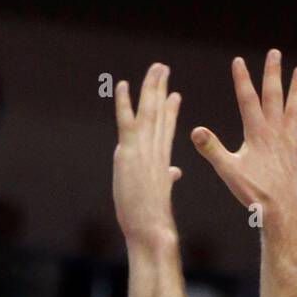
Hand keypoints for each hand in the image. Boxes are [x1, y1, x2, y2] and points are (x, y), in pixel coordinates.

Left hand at [113, 63, 182, 248]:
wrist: (152, 229)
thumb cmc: (155, 222)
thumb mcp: (161, 196)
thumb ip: (167, 180)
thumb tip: (174, 174)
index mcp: (162, 161)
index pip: (167, 130)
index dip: (170, 111)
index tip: (174, 95)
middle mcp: (157, 151)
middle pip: (160, 114)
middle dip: (161, 90)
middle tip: (163, 69)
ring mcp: (144, 151)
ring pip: (148, 112)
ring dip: (151, 87)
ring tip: (156, 67)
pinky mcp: (130, 154)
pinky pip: (126, 121)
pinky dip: (124, 102)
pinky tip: (123, 85)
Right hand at [191, 51, 296, 242]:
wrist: (283, 212)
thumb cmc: (255, 194)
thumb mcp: (228, 171)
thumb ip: (212, 149)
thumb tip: (195, 131)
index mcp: (256, 134)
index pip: (247, 100)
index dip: (242, 79)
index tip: (238, 61)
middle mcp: (276, 134)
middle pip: (274, 98)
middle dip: (273, 75)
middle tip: (275, 54)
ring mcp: (291, 145)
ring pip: (295, 111)